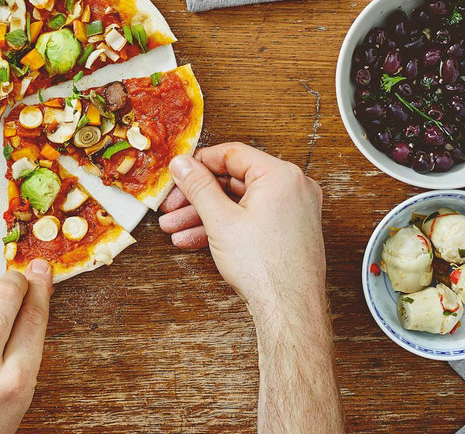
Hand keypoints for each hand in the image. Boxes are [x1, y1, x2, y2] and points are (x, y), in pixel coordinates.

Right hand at [159, 143, 325, 308]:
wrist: (289, 310)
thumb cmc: (266, 268)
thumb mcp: (220, 220)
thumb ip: (198, 186)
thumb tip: (183, 165)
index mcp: (281, 176)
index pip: (232, 154)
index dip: (199, 163)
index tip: (179, 172)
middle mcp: (292, 188)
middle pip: (234, 180)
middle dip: (197, 197)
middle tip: (173, 205)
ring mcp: (292, 211)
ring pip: (239, 203)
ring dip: (205, 215)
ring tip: (176, 228)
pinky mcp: (287, 231)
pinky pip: (251, 219)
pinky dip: (224, 227)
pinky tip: (195, 239)